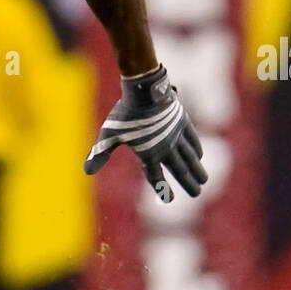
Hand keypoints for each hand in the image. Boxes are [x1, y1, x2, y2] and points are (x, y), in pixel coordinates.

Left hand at [84, 64, 207, 201]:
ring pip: (189, 157)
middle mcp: (165, 148)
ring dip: (197, 169)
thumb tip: (86, 170)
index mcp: (148, 154)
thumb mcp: (109, 134)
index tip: (169, 199)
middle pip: (179, 170)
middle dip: (188, 183)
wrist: (145, 90)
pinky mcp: (182, 122)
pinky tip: (199, 156)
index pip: (156, 177)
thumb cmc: (124, 114)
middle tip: (197, 193)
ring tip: (203, 180)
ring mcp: (176, 135)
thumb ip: (100, 153)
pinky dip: (196, 149)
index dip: (163, 189)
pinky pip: (192, 139)